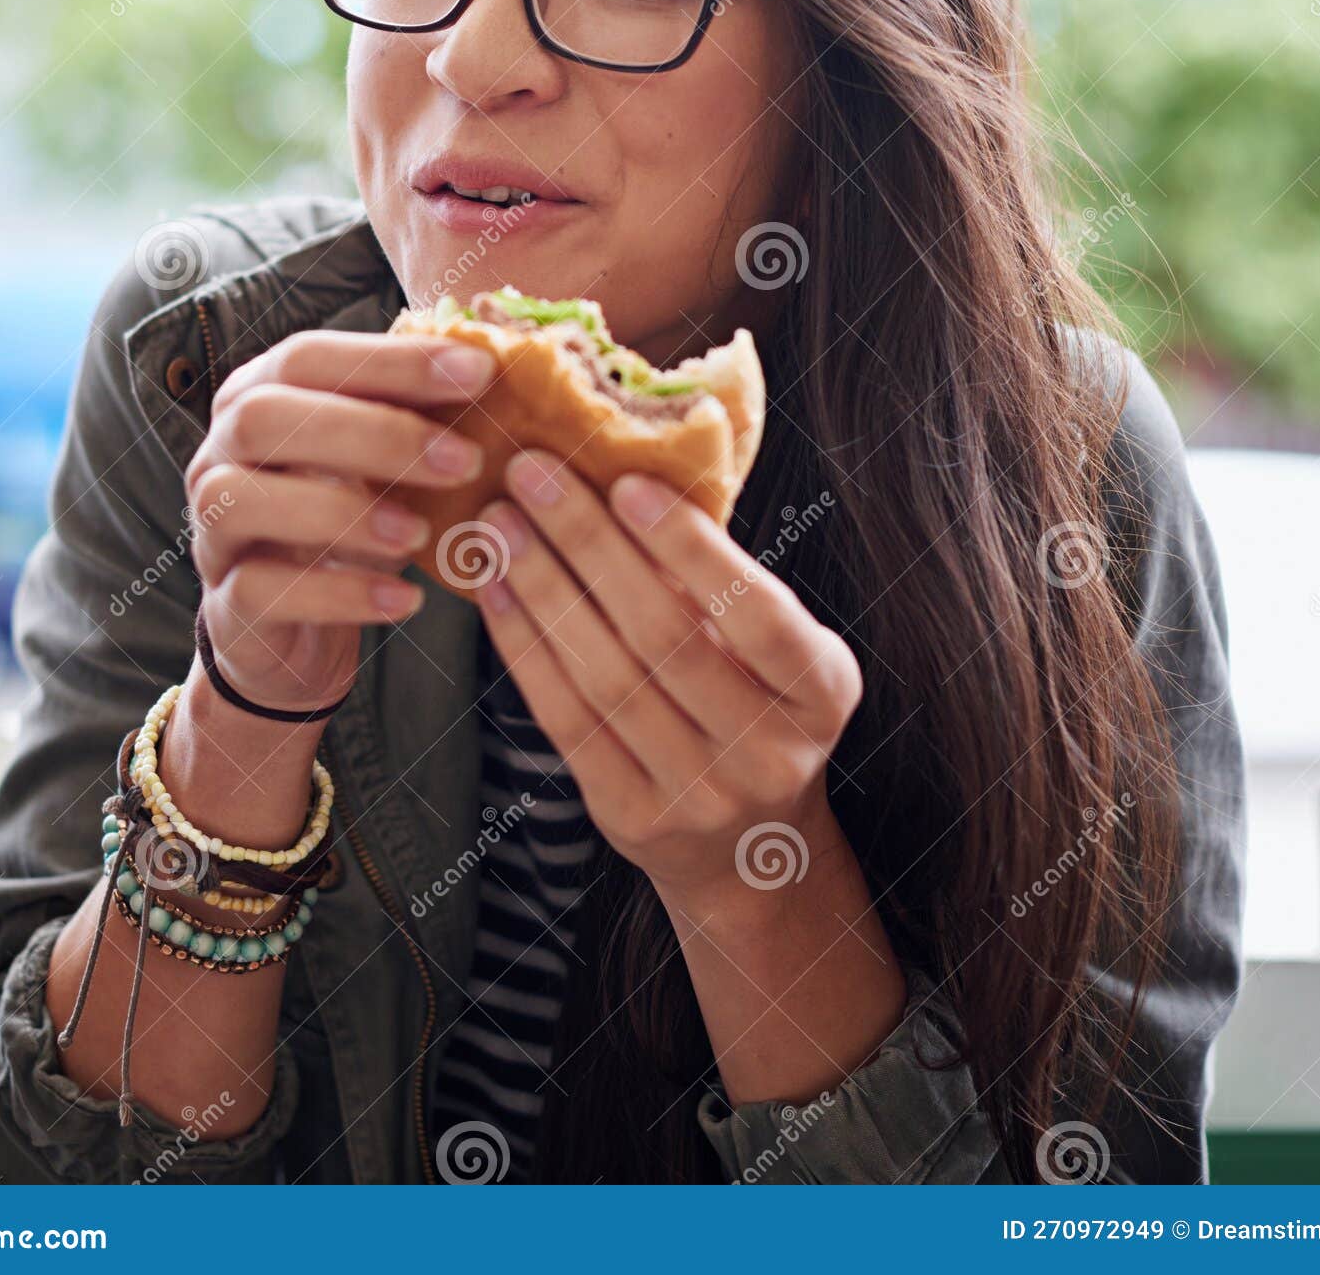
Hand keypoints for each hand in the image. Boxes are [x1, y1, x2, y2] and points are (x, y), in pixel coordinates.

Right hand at [183, 330, 493, 710]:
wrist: (292, 634)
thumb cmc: (345, 525)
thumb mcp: (376, 464)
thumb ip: (410, 416)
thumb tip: (498, 370)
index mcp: (258, 397)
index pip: (309, 357)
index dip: (393, 361)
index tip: (481, 371)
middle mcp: (218, 454)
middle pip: (266, 418)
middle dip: (374, 433)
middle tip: (466, 460)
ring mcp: (210, 531)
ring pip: (242, 500)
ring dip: (343, 512)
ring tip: (421, 534)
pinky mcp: (224, 605)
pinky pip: (261, 591)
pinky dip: (340, 594)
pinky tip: (405, 599)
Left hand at [474, 450, 863, 900]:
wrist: (747, 846)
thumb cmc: (756, 706)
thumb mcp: (777, 652)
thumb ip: (724, 585)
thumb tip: (629, 478)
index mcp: (822, 691)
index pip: (757, 614)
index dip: (690, 549)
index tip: (626, 482)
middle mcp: (769, 750)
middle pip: (665, 637)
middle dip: (590, 544)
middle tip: (534, 473)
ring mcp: (700, 794)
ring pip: (607, 676)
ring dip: (544, 587)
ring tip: (501, 523)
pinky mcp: (632, 817)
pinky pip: (567, 719)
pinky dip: (525, 647)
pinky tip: (497, 592)